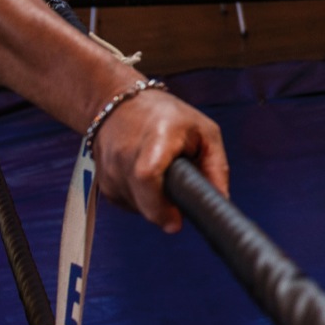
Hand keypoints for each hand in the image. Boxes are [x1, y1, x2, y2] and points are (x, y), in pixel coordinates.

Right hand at [91, 88, 228, 232]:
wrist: (117, 103)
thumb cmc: (165, 114)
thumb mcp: (204, 131)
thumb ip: (216, 167)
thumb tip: (221, 199)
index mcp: (155, 139)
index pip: (147, 177)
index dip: (160, 205)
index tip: (176, 221)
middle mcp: (125, 156)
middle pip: (145, 202)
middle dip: (168, 206)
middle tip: (179, 187)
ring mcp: (110, 172)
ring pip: (139, 208)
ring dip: (156, 201)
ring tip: (162, 173)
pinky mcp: (104, 184)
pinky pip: (128, 204)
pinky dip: (142, 198)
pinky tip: (148, 178)